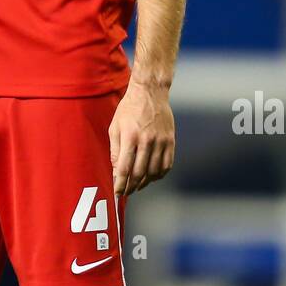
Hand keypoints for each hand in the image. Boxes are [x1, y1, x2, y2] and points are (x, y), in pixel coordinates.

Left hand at [109, 78, 174, 195]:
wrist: (150, 93)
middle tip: (126, 192)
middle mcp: (147, 140)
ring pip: (154, 171)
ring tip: (137, 186)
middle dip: (131, 187)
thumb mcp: (115, 127)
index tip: (117, 193)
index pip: (125, 168)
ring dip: (144, 183)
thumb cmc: (128, 109)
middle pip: (139, 173)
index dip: (120, 184)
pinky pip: (167, 165)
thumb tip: (117, 172)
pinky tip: (151, 177)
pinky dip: (159, 175)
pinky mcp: (171, 141)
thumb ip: (115, 150)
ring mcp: (161, 141)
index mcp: (130, 136)